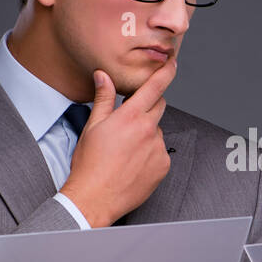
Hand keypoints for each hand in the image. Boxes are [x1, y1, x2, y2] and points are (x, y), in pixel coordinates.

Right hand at [60, 56, 176, 227]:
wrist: (95, 198)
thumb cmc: (89, 164)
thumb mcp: (93, 126)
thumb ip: (104, 98)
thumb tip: (103, 76)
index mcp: (131, 117)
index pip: (155, 87)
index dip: (166, 72)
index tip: (172, 63)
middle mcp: (149, 131)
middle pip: (159, 106)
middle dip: (148, 106)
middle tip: (129, 119)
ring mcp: (158, 149)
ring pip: (157, 131)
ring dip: (147, 133)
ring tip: (125, 150)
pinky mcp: (163, 166)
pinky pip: (160, 151)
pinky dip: (150, 153)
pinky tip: (133, 163)